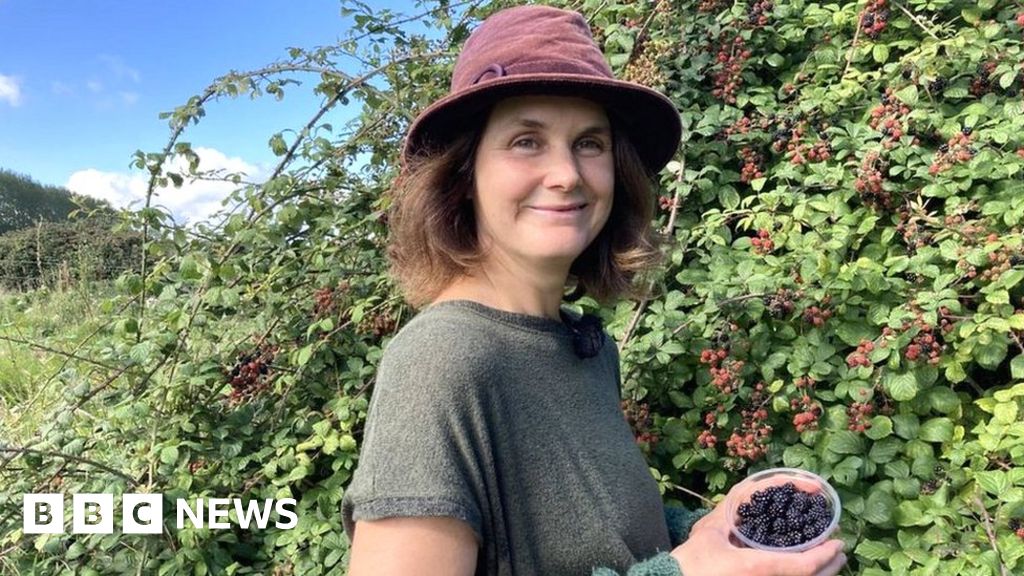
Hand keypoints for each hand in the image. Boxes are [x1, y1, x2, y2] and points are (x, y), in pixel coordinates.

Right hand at [669, 503, 846, 575]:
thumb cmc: (690, 562)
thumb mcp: (709, 532)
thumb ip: (731, 513)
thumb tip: (752, 495)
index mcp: (757, 567)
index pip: (803, 565)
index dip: (824, 554)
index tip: (837, 541)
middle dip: (829, 565)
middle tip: (839, 550)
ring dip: (819, 574)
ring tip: (829, 561)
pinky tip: (805, 570)